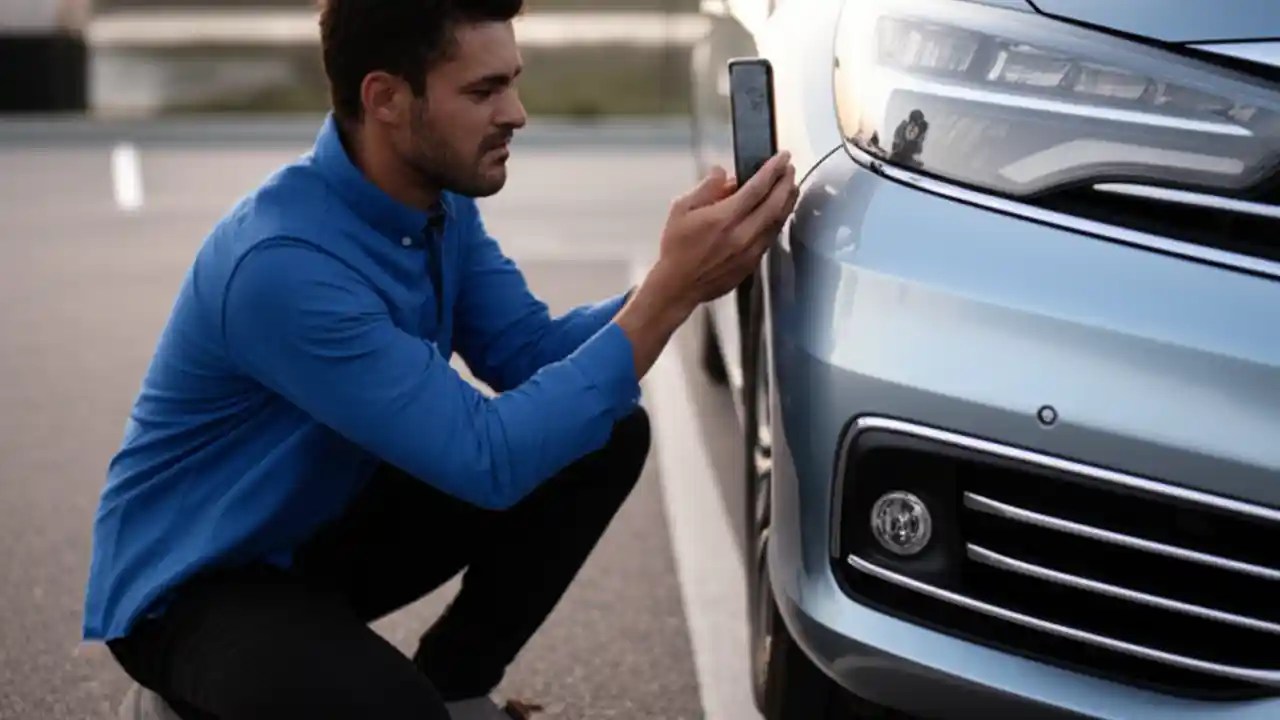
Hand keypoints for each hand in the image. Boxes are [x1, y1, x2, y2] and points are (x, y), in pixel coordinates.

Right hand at [612, 152, 797, 380]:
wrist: (678, 285)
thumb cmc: (677, 248)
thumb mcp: (682, 209)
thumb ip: (706, 188)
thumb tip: (723, 174)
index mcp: (724, 217)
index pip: (757, 188)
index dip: (773, 170)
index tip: (782, 157)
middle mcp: (742, 233)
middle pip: (775, 203)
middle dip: (786, 182)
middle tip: (790, 168)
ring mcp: (750, 250)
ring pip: (778, 221)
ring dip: (787, 201)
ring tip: (791, 186)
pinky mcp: (753, 263)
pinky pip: (772, 236)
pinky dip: (779, 220)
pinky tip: (779, 212)